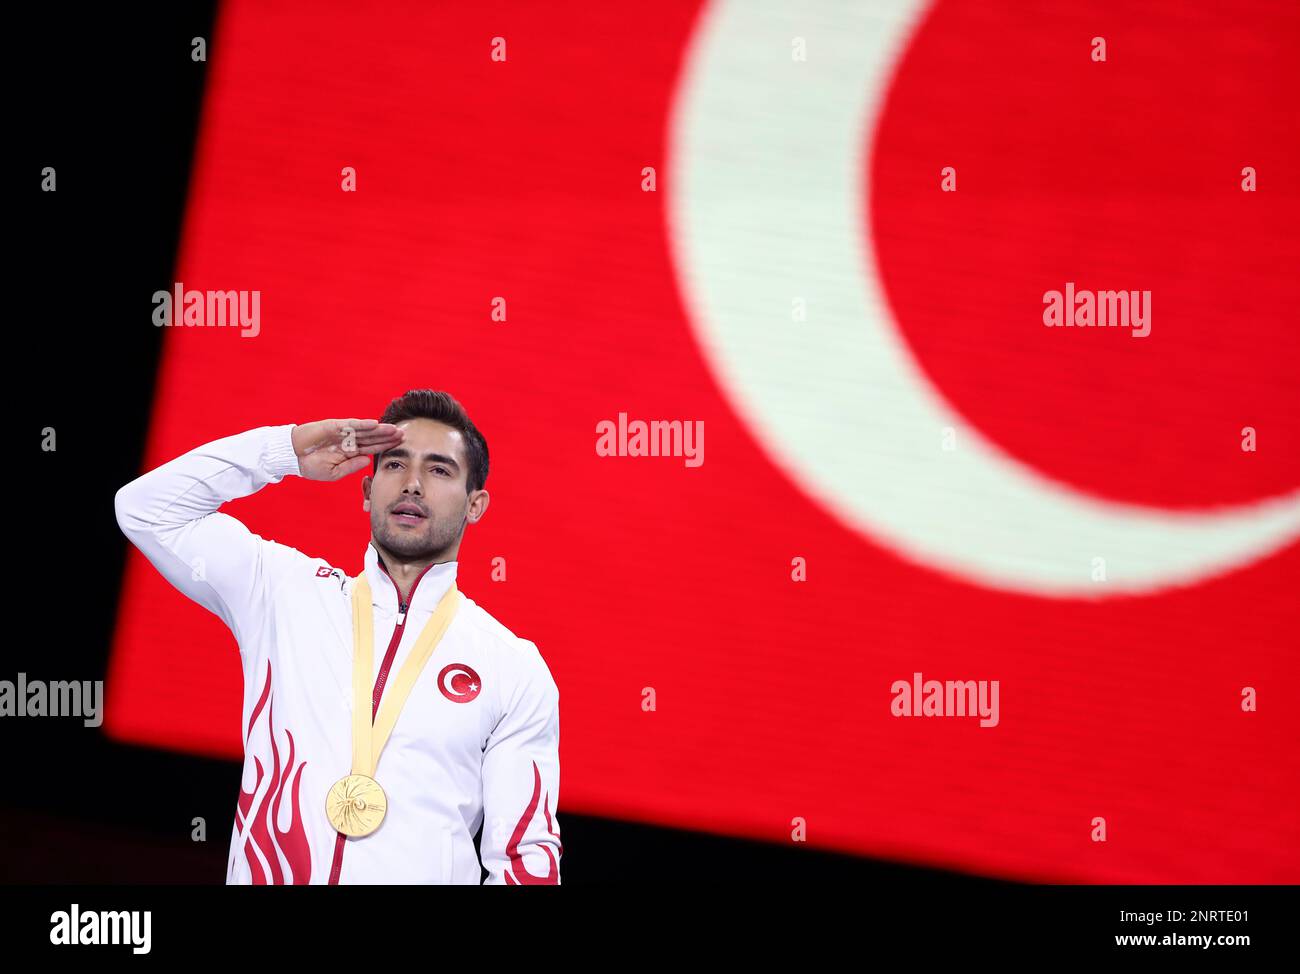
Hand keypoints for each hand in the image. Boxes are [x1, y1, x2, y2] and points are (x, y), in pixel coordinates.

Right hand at [289, 419, 403, 481]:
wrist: (292, 457)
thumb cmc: (311, 466)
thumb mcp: (333, 472)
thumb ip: (350, 467)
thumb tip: (367, 461)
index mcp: (350, 452)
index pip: (372, 448)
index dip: (386, 447)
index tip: (401, 446)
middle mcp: (349, 441)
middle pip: (373, 438)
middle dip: (388, 437)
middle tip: (405, 435)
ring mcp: (343, 433)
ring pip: (365, 430)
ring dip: (379, 429)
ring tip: (394, 429)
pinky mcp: (334, 427)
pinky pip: (350, 425)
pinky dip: (362, 424)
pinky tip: (374, 424)